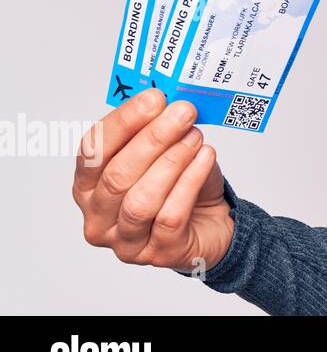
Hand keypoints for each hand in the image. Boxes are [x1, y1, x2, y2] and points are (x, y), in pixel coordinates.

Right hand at [74, 88, 233, 276]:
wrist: (212, 222)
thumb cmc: (181, 184)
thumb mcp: (164, 151)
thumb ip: (155, 128)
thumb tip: (165, 98)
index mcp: (88, 186)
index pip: (93, 151)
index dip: (123, 122)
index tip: (154, 98)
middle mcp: (98, 217)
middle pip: (117, 175)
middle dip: (153, 139)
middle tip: (183, 113)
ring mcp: (126, 241)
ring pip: (140, 200)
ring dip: (171, 162)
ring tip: (195, 137)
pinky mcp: (159, 254)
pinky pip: (170, 216)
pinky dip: (189, 182)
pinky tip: (205, 158)